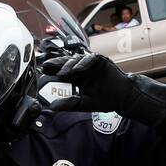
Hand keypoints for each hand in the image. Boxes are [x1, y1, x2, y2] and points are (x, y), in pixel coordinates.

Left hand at [40, 51, 165, 124]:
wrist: (123, 98)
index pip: (63, 71)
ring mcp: (92, 64)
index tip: (43, 71)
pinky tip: (78, 69)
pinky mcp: (102, 61)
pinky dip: (84, 63)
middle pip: (67, 63)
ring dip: (69, 65)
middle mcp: (83, 69)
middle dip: (57, 64)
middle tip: (47, 66)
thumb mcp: (83, 103)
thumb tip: (52, 107)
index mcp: (78, 78)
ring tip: (63, 73)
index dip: (53, 70)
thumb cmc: (106, 100)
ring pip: (77, 60)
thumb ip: (69, 104)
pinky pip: (91, 58)